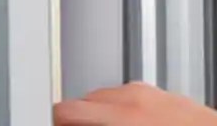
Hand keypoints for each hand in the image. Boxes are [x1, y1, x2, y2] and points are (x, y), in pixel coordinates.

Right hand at [53, 82, 216, 125]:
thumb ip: (97, 125)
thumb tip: (79, 122)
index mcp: (121, 115)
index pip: (67, 111)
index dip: (56, 121)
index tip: (53, 124)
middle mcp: (133, 98)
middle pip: (84, 101)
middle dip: (77, 118)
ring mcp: (149, 93)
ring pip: (107, 96)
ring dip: (97, 113)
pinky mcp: (163, 94)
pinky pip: (129, 97)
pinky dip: (120, 110)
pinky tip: (125, 125)